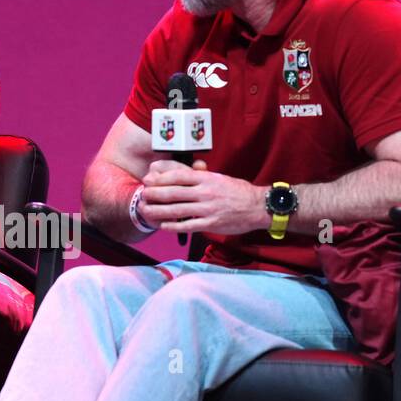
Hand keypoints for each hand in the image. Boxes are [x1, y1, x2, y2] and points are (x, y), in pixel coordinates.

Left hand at [139, 159, 270, 234]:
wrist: (258, 206)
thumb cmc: (238, 191)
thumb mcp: (219, 178)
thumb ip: (201, 177)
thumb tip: (183, 174)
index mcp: (206, 179)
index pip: (178, 176)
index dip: (160, 178)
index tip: (148, 179)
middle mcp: (205, 192)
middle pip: (173, 192)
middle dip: (154, 194)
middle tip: (143, 195)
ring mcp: (207, 209)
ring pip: (177, 210)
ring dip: (158, 211)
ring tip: (146, 211)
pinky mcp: (210, 224)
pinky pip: (187, 225)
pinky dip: (173, 226)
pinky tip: (162, 226)